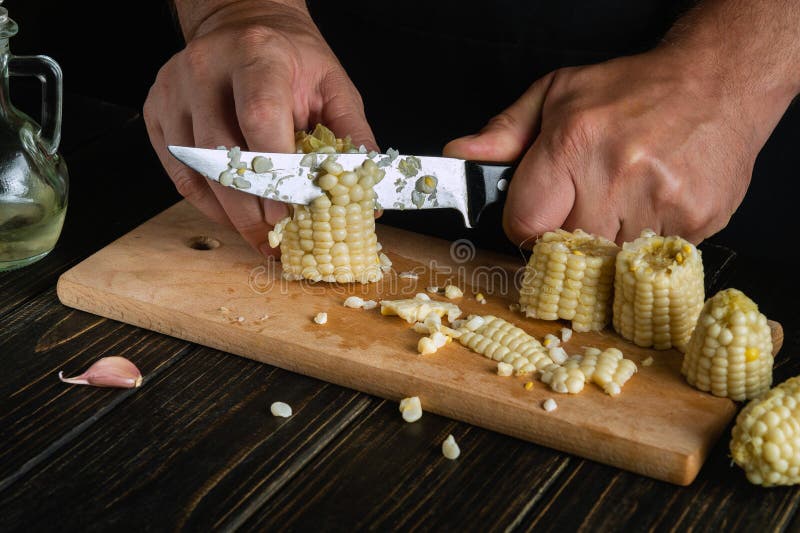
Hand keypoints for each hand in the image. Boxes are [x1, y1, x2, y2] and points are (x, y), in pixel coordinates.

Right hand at [144, 1, 375, 255]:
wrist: (243, 26)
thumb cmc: (292, 60)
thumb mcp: (332, 85)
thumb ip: (351, 135)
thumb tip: (367, 194)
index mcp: (257, 55)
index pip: (259, 117)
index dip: (274, 173)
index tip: (289, 212)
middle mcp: (206, 69)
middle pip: (222, 153)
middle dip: (251, 207)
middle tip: (277, 238)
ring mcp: (174, 92)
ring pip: (197, 171)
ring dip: (231, 213)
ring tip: (261, 235)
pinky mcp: (157, 112)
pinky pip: (180, 174)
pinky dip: (209, 204)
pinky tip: (235, 217)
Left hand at [444, 50, 760, 244]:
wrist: (719, 81)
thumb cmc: (632, 89)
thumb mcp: (557, 95)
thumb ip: (504, 132)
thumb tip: (459, 154)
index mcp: (571, 144)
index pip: (524, 226)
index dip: (527, 225)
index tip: (539, 214)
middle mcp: (616, 174)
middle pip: (567, 250)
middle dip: (568, 234)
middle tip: (588, 199)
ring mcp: (660, 201)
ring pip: (609, 260)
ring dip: (610, 238)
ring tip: (625, 196)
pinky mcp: (697, 219)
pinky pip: (651, 256)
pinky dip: (647, 239)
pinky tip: (654, 201)